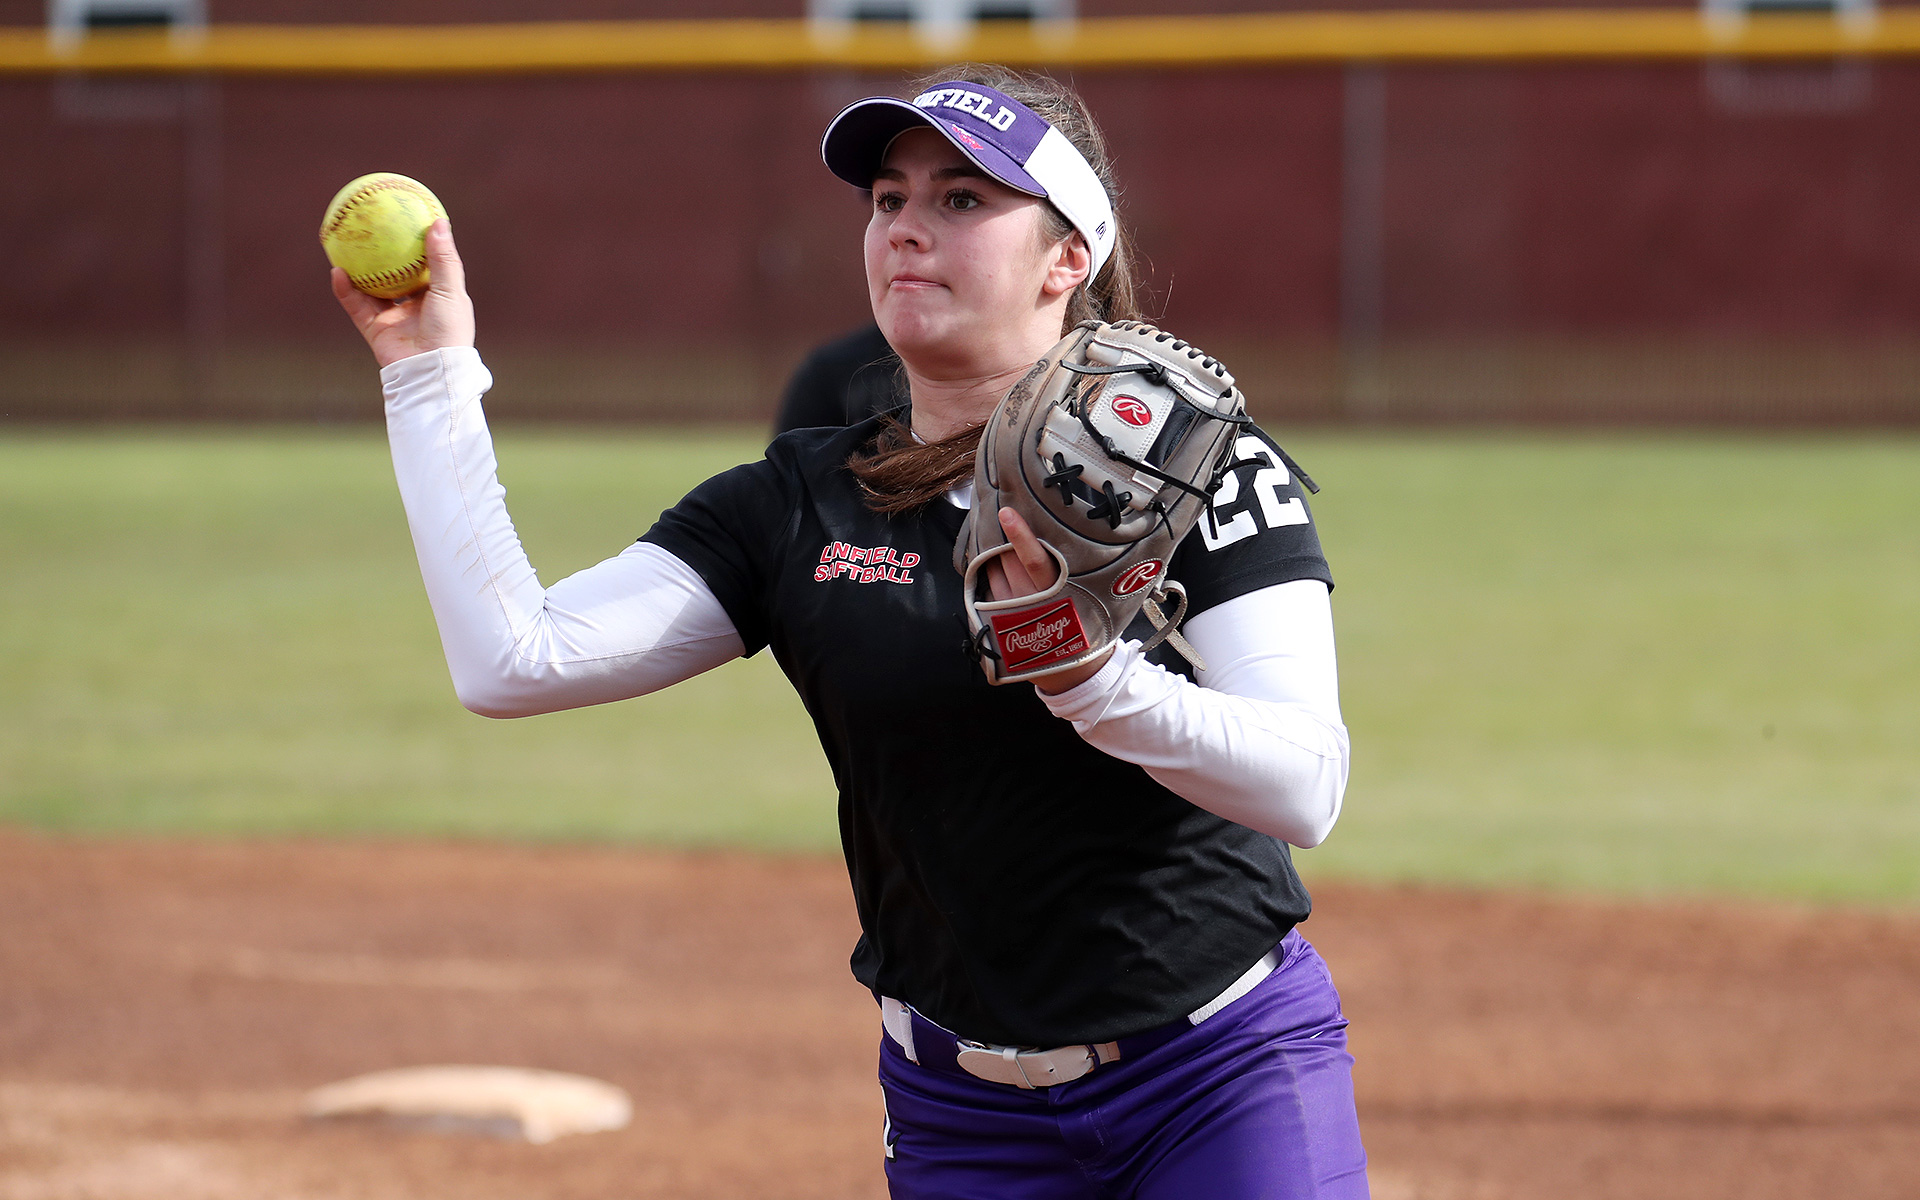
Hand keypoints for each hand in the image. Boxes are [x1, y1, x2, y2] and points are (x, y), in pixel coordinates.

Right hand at [331, 219, 475, 368]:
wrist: (431, 370)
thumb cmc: (449, 329)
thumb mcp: (451, 290)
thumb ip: (443, 258)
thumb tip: (438, 221)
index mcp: (437, 296)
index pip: (427, 265)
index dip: (417, 245)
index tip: (407, 221)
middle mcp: (415, 305)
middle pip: (395, 275)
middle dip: (383, 255)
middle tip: (371, 229)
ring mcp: (394, 317)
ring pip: (371, 289)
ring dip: (358, 269)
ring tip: (344, 244)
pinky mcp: (375, 330)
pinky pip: (356, 306)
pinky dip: (346, 290)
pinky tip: (337, 271)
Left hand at [987, 506, 1112, 692]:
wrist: (1073, 670)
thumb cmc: (1082, 622)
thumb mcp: (1083, 593)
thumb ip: (1067, 570)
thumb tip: (1048, 539)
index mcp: (1056, 591)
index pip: (1033, 559)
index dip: (1019, 535)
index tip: (1006, 513)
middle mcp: (1029, 599)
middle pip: (1007, 558)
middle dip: (1005, 540)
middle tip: (1007, 521)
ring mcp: (1010, 610)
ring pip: (994, 570)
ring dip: (995, 556)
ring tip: (1006, 548)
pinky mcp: (998, 619)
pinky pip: (989, 587)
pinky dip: (991, 574)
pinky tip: (999, 570)